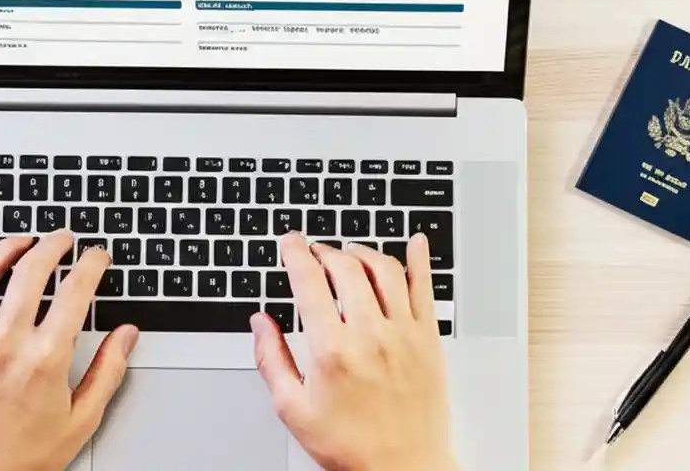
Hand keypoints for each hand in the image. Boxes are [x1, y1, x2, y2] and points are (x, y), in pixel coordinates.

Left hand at [0, 231, 138, 470]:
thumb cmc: (24, 456)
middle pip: (31, 272)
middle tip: (64, 239)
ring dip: (6, 248)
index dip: (91, 265)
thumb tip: (127, 336)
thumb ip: (108, 371)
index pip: (75, 292)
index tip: (96, 257)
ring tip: (23, 240)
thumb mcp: (82, 419)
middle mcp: (6, 344)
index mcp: (45, 359)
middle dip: (53, 245)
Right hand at [250, 234, 456, 470]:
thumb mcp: (294, 410)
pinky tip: (416, 242)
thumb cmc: (351, 447)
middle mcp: (370, 336)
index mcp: (332, 351)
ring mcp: (404, 334)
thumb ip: (272, 360)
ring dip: (363, 252)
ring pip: (385, 270)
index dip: (296, 254)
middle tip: (315, 251)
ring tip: (350, 252)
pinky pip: (426, 288)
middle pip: (346, 268)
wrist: (404, 470)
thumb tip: (260, 323)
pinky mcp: (428, 340)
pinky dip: (420, 260)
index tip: (290, 243)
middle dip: (325, 251)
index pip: (309, 283)